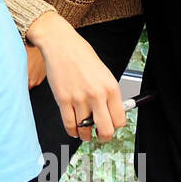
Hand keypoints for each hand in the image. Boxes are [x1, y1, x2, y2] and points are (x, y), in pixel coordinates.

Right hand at [26, 10, 124, 140]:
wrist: (61, 45)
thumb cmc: (81, 55)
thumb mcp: (103, 73)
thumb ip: (108, 93)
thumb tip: (111, 112)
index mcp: (111, 88)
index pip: (120, 120)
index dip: (115, 126)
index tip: (111, 125)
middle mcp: (97, 94)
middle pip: (105, 130)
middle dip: (103, 136)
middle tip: (100, 135)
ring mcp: (79, 98)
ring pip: (85, 129)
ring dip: (85, 134)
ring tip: (84, 132)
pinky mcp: (63, 99)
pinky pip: (69, 124)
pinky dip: (72, 131)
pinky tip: (74, 129)